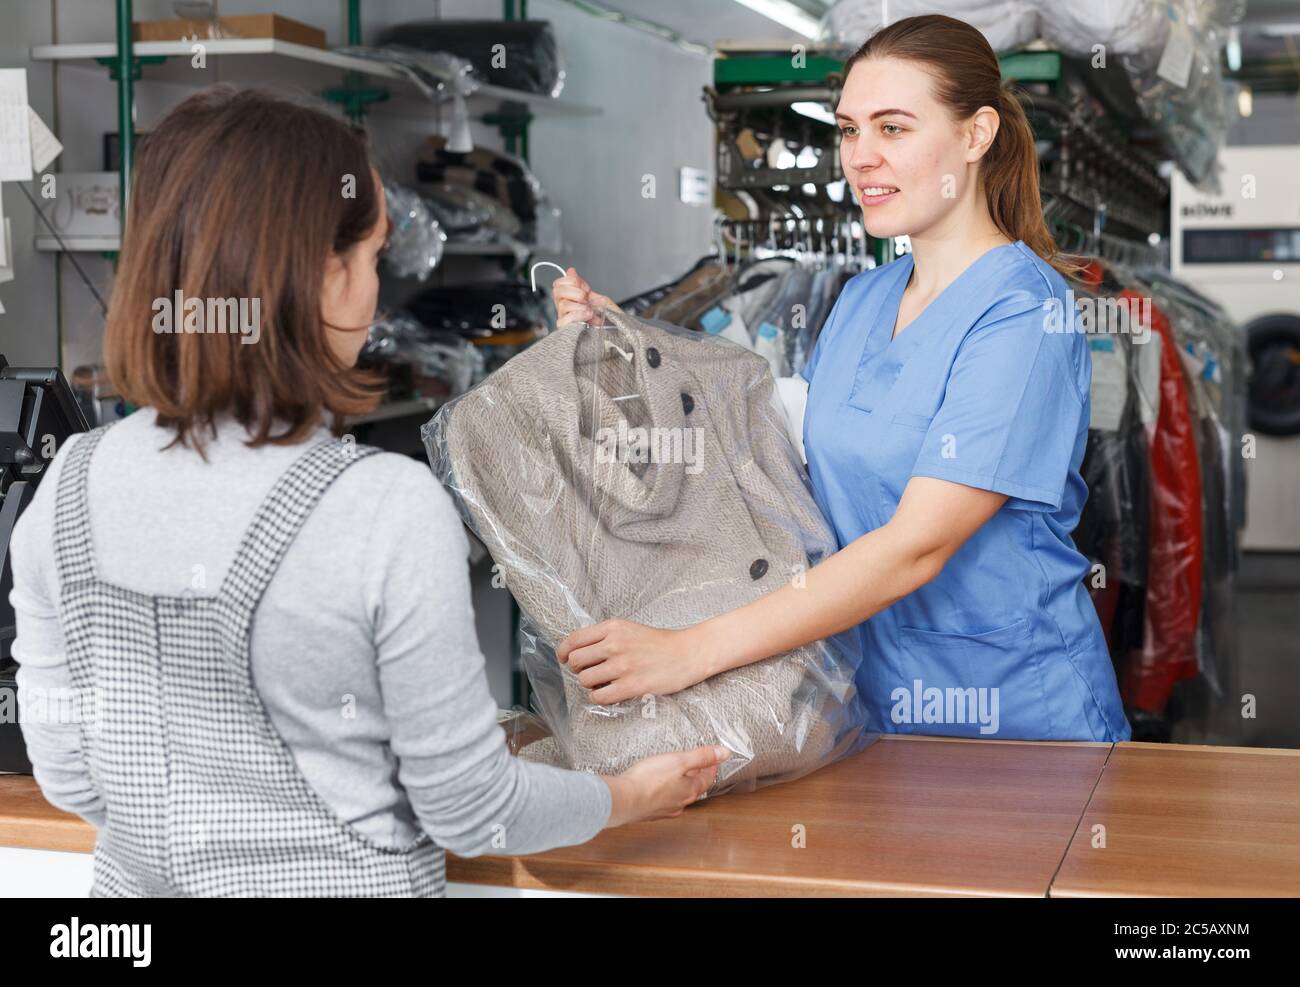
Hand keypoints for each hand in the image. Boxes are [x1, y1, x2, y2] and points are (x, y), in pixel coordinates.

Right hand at [551, 267, 622, 326]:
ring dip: (579, 306)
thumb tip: (571, 271)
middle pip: (557, 292)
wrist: (618, 332)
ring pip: (562, 305)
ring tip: (591, 311)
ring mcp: (565, 319)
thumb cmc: (609, 317)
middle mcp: (566, 308)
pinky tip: (588, 316)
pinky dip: (577, 315)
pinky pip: (564, 320)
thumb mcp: (598, 297)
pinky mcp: (567, 331)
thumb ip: (582, 285)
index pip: (558, 284)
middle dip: (575, 292)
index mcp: (570, 299)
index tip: (586, 289)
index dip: (572, 282)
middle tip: (587, 299)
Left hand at [557, 619, 713, 703]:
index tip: (564, 659)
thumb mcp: (629, 629)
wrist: (687, 653)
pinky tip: (611, 692)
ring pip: (585, 680)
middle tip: (591, 672)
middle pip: (575, 661)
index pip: (573, 640)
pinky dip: (600, 697)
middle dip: (578, 669)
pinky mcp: (631, 685)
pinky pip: (599, 696)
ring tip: (605, 682)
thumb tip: (577, 652)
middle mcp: (614, 644)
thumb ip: (604, 636)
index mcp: (612, 628)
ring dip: (591, 684)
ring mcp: (622, 665)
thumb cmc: (658, 643)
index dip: (563, 652)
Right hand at [603, 745, 731, 825]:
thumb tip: (724, 753)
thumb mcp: (679, 761)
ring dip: (681, 786)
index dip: (712, 767)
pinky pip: (664, 802)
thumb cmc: (650, 780)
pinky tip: (659, 790)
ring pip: (679, 796)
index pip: (708, 779)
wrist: (624, 800)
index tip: (713, 759)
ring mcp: (665, 810)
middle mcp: (680, 803)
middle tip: (698, 766)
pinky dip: (666, 794)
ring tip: (679, 776)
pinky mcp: (651, 812)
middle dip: (698, 777)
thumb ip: (701, 756)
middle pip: (694, 788)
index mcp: (690, 790)